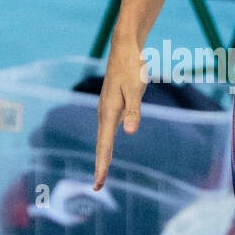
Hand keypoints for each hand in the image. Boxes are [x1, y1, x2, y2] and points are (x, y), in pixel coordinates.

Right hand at [94, 38, 147, 189]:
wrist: (124, 47)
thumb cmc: (132, 67)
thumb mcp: (136, 88)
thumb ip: (134, 110)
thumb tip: (131, 132)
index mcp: (109, 111)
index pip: (104, 145)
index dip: (102, 165)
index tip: (99, 183)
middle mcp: (104, 112)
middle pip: (101, 145)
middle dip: (100, 166)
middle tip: (98, 186)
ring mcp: (107, 109)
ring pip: (103, 138)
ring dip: (102, 157)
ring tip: (101, 174)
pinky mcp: (111, 105)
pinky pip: (106, 131)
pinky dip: (105, 144)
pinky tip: (106, 149)